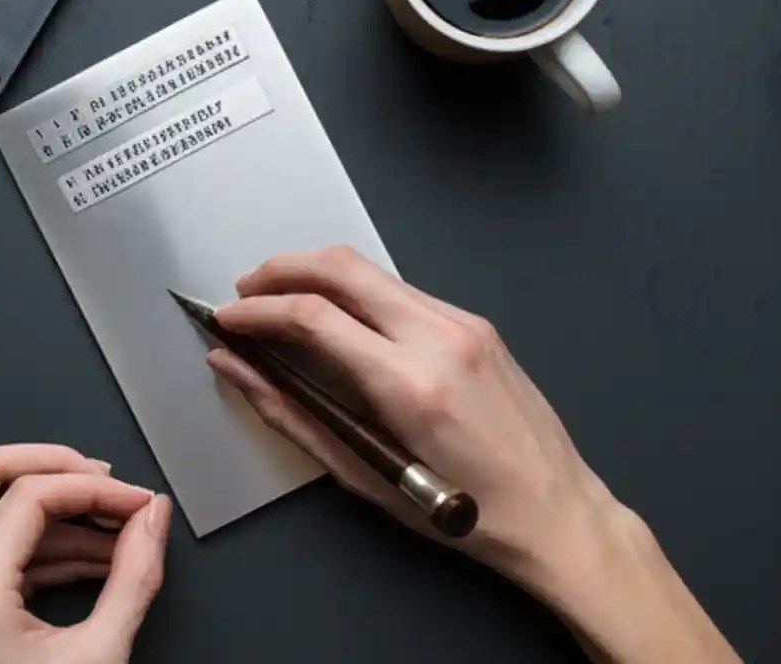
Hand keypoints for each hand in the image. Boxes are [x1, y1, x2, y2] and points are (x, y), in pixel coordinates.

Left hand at [0, 445, 170, 663]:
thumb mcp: (102, 656)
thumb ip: (135, 575)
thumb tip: (151, 517)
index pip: (32, 495)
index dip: (96, 488)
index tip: (137, 504)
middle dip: (56, 468)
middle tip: (106, 481)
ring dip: (55, 509)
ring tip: (116, 533)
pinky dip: (42, 541)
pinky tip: (93, 560)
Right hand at [207, 246, 738, 662]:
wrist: (555, 511)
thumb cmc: (462, 514)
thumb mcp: (364, 475)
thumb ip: (291, 415)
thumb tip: (238, 370)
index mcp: (410, 384)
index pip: (313, 315)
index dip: (257, 310)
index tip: (226, 320)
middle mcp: (440, 338)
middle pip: (341, 267)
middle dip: (281, 269)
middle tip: (244, 293)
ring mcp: (464, 324)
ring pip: (373, 271)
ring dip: (317, 274)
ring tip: (280, 303)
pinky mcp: (477, 324)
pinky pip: (402, 290)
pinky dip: (357, 292)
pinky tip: (337, 319)